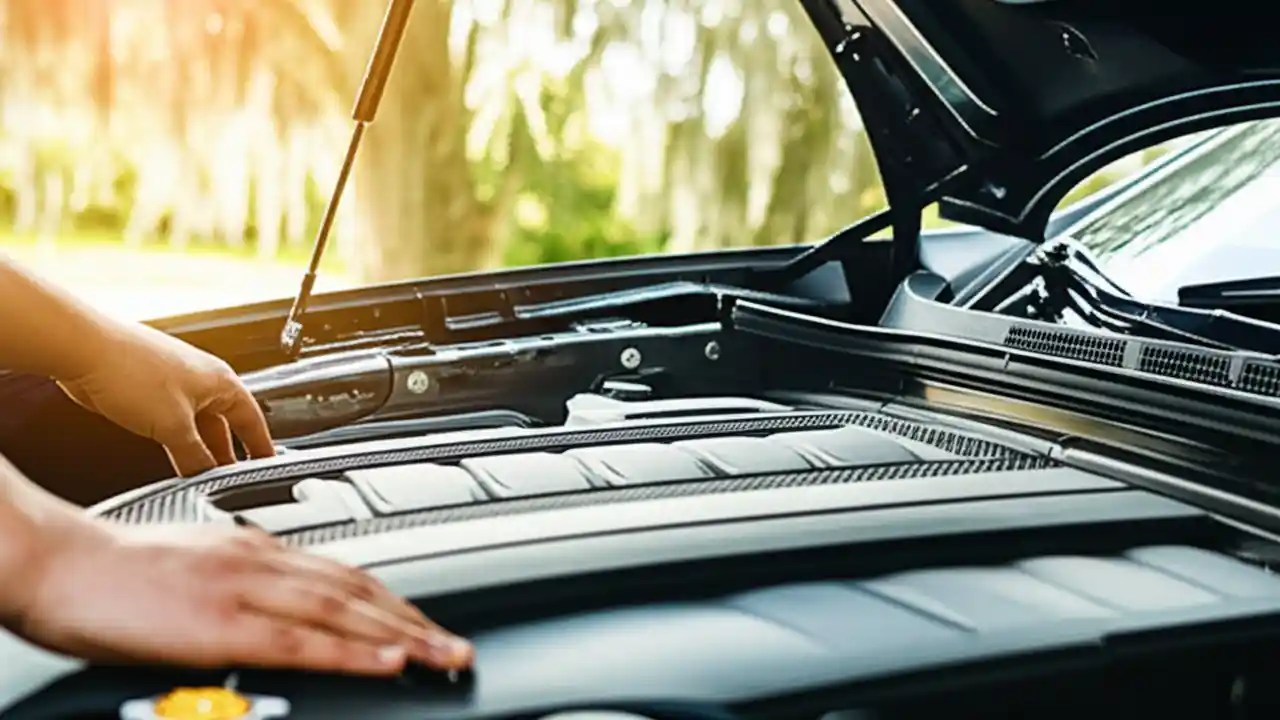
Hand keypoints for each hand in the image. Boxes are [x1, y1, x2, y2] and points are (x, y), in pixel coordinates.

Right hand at [0, 518, 473, 674]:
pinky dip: (352, 651)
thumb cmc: (117, 568)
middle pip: (359, 592)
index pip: (345, 574)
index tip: (424, 622)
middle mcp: (264, 563)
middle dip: (415, 620)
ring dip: (403, 635)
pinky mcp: (222, 625)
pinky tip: (387, 660)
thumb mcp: (200, 565)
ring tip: (443, 653)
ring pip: (345, 614)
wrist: (58, 560)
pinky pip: (302, 641)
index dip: (393, 600)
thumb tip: (281, 603)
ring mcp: (247, 592)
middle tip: (456, 643)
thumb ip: (247, 581)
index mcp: (258, 550)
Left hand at [57, 321, 274, 476]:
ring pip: (195, 424)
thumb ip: (193, 456)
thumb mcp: (172, 426)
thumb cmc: (132, 370)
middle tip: (228, 480)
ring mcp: (175, 383)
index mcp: (222, 382)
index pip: (254, 420)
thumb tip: (203, 476)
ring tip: (197, 474)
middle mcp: (202, 380)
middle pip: (224, 425)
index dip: (262, 446)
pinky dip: (175, 440)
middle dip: (225, 453)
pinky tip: (168, 454)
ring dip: (197, 448)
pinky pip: (171, 420)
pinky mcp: (149, 388)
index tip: (267, 465)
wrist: (84, 348)